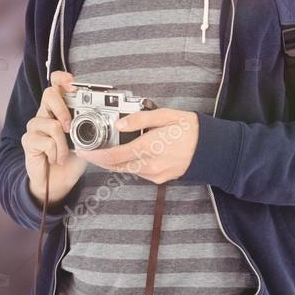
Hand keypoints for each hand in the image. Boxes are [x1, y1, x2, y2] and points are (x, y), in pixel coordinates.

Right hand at [22, 70, 86, 204]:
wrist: (59, 181)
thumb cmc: (73, 157)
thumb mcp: (88, 140)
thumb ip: (93, 127)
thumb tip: (109, 118)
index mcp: (60, 109)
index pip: (56, 84)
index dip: (62, 78)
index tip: (73, 83)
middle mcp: (45, 113)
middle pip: (48, 94)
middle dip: (63, 109)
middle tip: (69, 126)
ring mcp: (35, 127)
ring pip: (51, 124)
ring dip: (63, 143)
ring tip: (65, 153)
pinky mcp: (29, 141)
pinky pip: (46, 142)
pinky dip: (56, 152)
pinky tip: (56, 159)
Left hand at [74, 109, 198, 184]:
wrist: (212, 149)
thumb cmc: (191, 129)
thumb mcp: (167, 115)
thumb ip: (141, 118)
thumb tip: (120, 123)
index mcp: (149, 147)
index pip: (113, 156)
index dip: (95, 155)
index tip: (82, 151)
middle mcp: (150, 165)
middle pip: (115, 166)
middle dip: (100, 159)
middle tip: (90, 150)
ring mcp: (155, 174)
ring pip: (126, 169)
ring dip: (115, 161)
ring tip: (110, 148)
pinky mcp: (159, 178)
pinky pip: (138, 171)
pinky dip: (130, 163)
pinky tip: (132, 153)